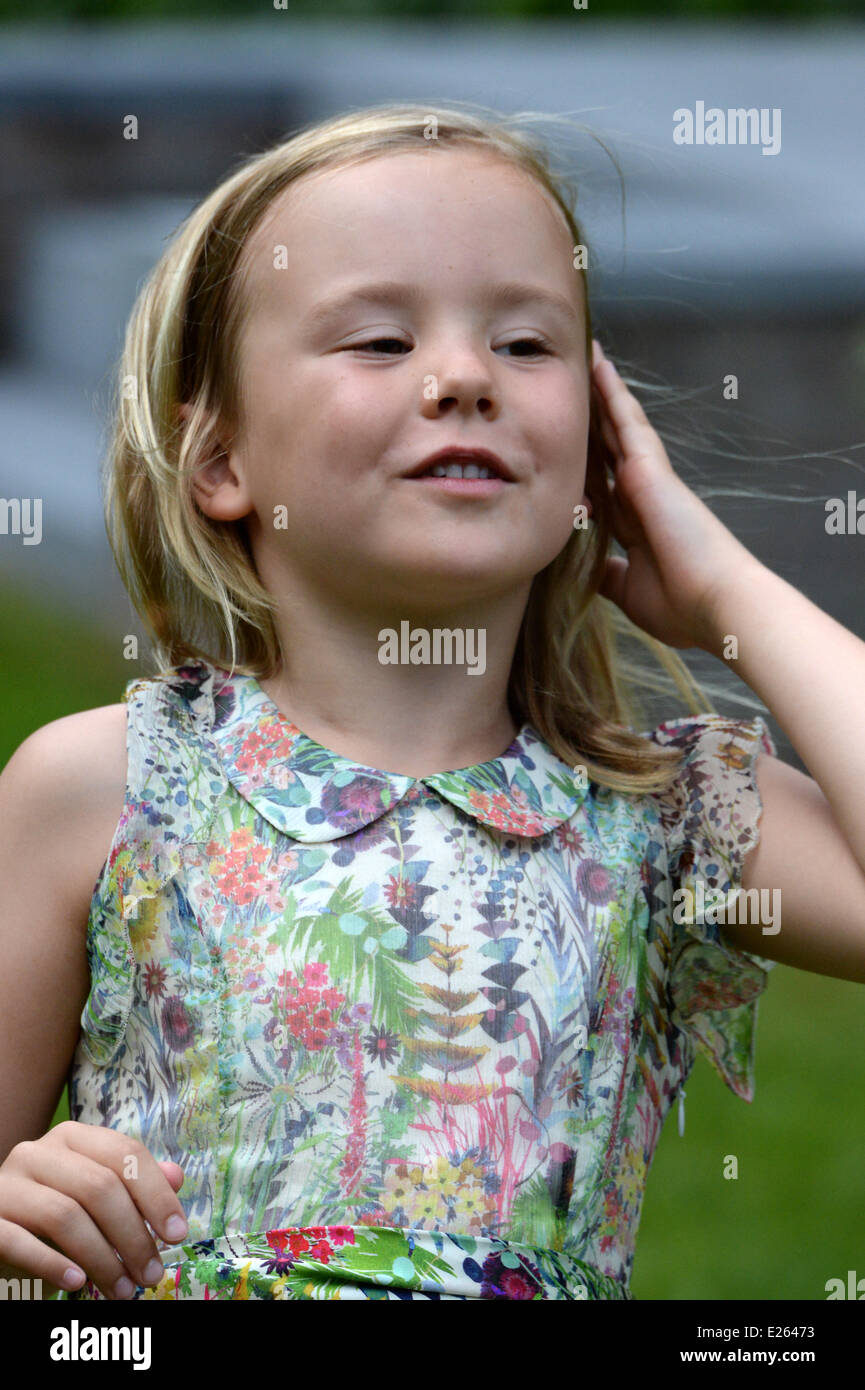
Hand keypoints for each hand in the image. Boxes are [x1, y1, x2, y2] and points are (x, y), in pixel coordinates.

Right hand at [0, 1121, 186, 1299]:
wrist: (1, 1232)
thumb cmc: (55, 1214)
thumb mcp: (96, 1196)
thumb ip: (135, 1183)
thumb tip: (177, 1176)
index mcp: (73, 1138)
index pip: (125, 1154)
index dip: (156, 1194)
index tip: (178, 1234)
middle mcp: (38, 1152)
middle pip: (99, 1187)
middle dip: (133, 1236)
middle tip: (151, 1275)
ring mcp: (8, 1184)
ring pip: (65, 1216)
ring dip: (102, 1259)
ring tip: (123, 1290)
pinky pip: (20, 1241)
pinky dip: (52, 1264)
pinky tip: (77, 1283)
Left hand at [590, 340, 762, 651]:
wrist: (717, 605)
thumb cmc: (681, 607)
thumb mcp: (626, 590)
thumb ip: (605, 573)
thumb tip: (586, 568)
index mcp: (633, 522)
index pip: (600, 482)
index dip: (582, 460)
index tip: (559, 441)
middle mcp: (640, 493)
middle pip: (607, 445)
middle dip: (589, 417)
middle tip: (565, 381)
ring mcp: (647, 477)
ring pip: (617, 424)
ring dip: (600, 392)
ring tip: (583, 356)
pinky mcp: (652, 470)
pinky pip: (628, 422)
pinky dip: (612, 393)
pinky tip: (598, 365)